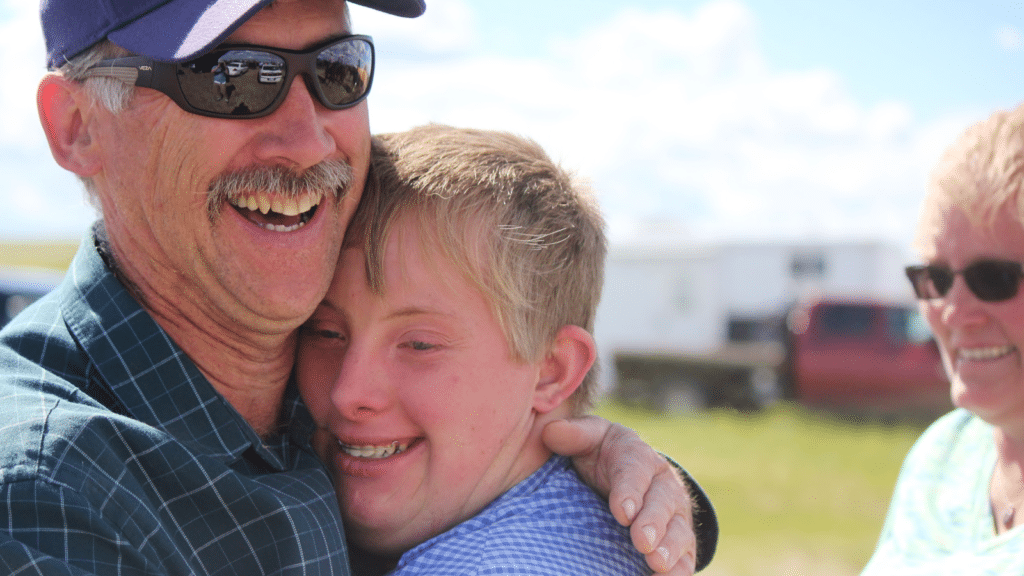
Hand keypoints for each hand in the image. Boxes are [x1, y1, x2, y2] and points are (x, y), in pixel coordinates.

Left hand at [542, 416, 697, 574]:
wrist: (630, 472)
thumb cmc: (603, 455)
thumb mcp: (589, 439)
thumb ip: (573, 435)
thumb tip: (550, 432)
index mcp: (638, 456)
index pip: (636, 469)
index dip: (630, 490)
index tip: (622, 511)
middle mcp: (663, 484)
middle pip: (663, 502)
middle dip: (653, 522)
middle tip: (642, 542)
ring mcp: (674, 513)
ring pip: (679, 530)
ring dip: (670, 548)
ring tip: (657, 564)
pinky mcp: (680, 539)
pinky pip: (686, 556)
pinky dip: (680, 570)